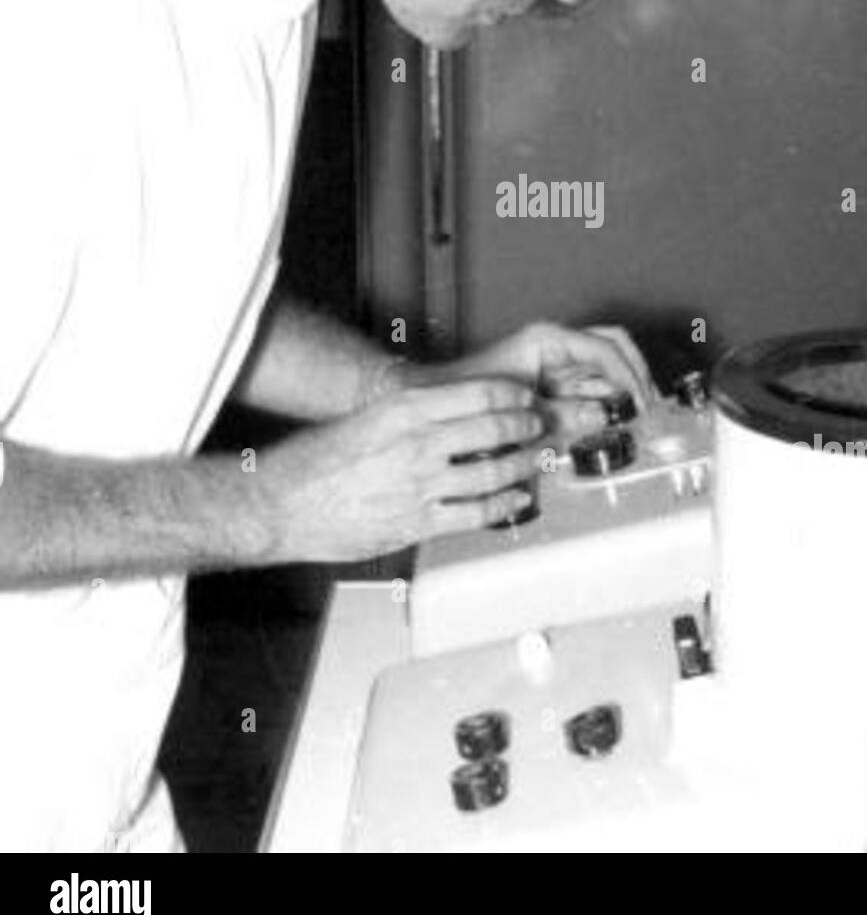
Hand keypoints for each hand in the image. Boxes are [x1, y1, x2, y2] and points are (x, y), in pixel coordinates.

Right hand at [266, 378, 545, 561]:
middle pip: (494, 427)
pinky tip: (517, 500)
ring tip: (538, 459)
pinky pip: (476, 513)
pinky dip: (505, 506)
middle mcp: (417, 442)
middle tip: (540, 425)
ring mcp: (420, 484)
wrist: (279, 505)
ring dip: (525, 464)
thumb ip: (408, 418)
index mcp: (403, 409)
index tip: (525, 396)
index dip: (512, 394)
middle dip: (527, 426)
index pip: (477, 392)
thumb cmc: (312, 463)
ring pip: (493, 470)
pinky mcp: (417, 522)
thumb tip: (448, 419)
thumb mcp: (364, 419)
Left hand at [432, 321, 657, 441]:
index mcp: (549, 338)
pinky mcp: (555, 375)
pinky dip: (605, 396)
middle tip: (648, 403)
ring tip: (634, 414)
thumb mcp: (526, 408)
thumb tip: (603, 415)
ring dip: (622, 386)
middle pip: (614, 346)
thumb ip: (567, 413)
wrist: (446, 403)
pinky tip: (611, 416)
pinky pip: (591, 381)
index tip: (640, 400)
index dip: (629, 375)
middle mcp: (556, 343)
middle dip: (636, 373)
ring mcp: (557, 358)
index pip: (606, 348)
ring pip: (606, 364)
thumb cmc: (473, 396)